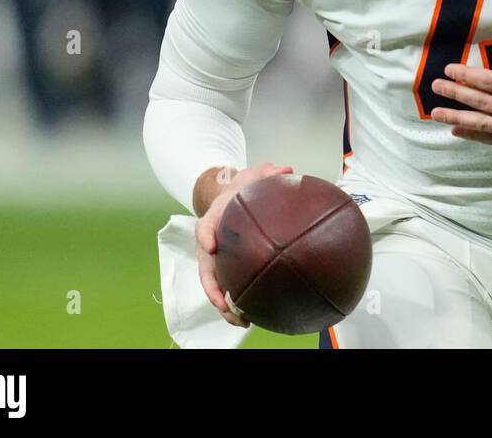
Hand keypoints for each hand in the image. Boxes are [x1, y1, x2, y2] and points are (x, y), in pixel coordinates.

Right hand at [194, 161, 293, 326]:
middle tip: (225, 304)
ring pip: (215, 286)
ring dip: (225, 306)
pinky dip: (237, 305)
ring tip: (242, 321)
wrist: (232, 198)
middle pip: (205, 269)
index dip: (206, 236)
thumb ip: (266, 173)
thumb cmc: (243, 190)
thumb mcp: (252, 176)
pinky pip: (229, 288)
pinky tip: (253, 318)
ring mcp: (216, 259)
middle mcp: (210, 243)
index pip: (205, 226)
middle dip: (214, 289)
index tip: (210, 246)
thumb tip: (286, 170)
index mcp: (213, 219)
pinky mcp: (226, 268)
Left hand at [429, 26, 491, 147]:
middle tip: (435, 89)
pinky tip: (459, 131)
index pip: (489, 82)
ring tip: (437, 113)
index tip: (448, 71)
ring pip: (485, 125)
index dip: (466, 76)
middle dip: (456, 95)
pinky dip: (476, 136)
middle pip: (482, 104)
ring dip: (458, 118)